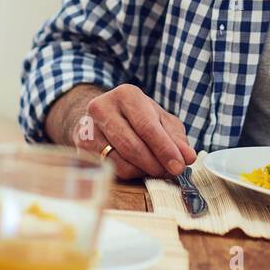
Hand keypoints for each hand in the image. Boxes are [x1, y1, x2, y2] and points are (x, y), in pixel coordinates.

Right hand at [62, 84, 196, 179]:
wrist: (103, 117)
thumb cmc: (137, 118)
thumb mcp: (160, 120)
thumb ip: (176, 137)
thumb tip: (188, 156)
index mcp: (126, 95)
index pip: (147, 126)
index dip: (164, 149)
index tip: (179, 166)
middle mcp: (102, 107)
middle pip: (132, 145)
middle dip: (155, 164)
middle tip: (170, 173)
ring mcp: (88, 128)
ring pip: (120, 162)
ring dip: (143, 171)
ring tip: (154, 169)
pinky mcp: (81, 147)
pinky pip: (109, 169)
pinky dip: (128, 174)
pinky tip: (137, 168)